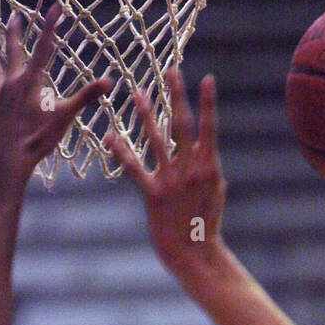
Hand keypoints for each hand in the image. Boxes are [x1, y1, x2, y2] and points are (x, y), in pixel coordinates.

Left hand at [0, 7, 108, 182]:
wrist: (8, 160)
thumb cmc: (37, 138)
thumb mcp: (65, 117)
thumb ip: (85, 97)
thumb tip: (109, 81)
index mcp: (29, 81)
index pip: (42, 48)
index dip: (50, 27)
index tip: (54, 10)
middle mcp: (9, 83)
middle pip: (11, 51)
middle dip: (13, 32)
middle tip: (13, 17)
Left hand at [105, 71, 225, 273]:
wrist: (195, 254)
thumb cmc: (206, 224)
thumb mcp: (215, 193)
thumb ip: (209, 168)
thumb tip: (206, 148)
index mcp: (209, 167)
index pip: (209, 128)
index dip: (208, 103)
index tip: (206, 79)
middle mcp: (192, 170)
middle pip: (183, 126)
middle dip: (177, 96)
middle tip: (171, 70)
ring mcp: (172, 182)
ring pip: (157, 141)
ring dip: (147, 115)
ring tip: (137, 93)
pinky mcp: (154, 196)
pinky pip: (135, 169)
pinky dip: (121, 152)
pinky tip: (109, 137)